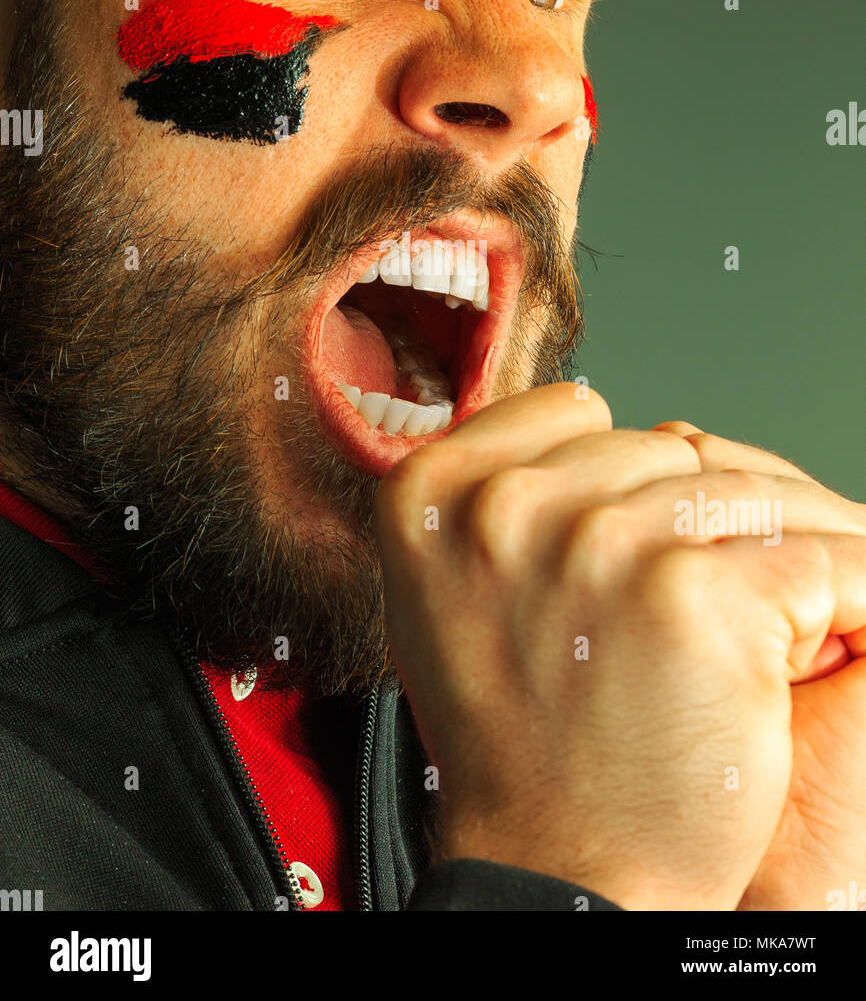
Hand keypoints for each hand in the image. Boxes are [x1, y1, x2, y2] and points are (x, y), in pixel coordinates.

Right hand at [372, 384, 865, 910]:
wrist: (559, 873)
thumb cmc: (519, 743)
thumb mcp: (451, 594)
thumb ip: (496, 496)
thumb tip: (581, 415)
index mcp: (435, 494)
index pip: (577, 413)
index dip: (623, 477)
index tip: (638, 535)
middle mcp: (509, 505)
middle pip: (669, 450)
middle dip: (702, 518)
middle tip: (699, 600)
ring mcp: (600, 542)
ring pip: (750, 496)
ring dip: (779, 554)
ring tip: (768, 621)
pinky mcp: (697, 593)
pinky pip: (819, 558)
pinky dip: (846, 595)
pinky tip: (822, 639)